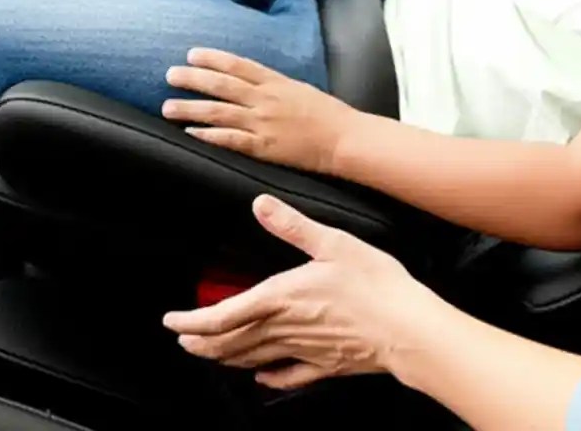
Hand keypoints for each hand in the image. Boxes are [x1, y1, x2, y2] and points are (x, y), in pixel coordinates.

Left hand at [163, 48, 362, 174]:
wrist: (345, 138)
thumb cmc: (329, 115)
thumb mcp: (301, 89)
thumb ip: (276, 86)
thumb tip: (255, 82)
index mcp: (276, 82)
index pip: (237, 65)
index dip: (212, 58)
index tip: (191, 54)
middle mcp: (265, 99)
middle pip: (221, 85)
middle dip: (192, 79)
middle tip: (169, 75)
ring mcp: (263, 123)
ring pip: (218, 112)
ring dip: (190, 108)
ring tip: (167, 107)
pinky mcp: (264, 147)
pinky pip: (230, 140)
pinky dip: (208, 135)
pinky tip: (190, 132)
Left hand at [163, 195, 445, 389]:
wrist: (409, 330)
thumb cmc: (376, 286)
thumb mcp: (333, 243)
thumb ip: (292, 226)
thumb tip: (261, 205)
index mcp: (281, 298)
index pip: (220, 316)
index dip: (190, 322)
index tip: (172, 321)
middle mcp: (285, 329)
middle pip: (229, 344)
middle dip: (200, 345)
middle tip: (183, 341)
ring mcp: (304, 352)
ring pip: (251, 360)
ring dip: (224, 359)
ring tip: (210, 355)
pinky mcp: (325, 366)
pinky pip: (287, 376)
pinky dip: (268, 376)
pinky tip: (261, 377)